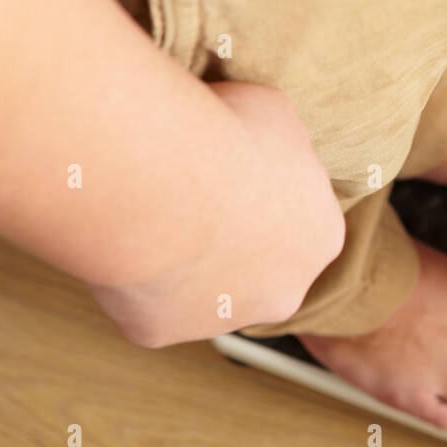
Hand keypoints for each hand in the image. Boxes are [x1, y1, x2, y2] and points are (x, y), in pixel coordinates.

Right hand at [89, 81, 344, 347]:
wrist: (161, 178)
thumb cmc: (227, 137)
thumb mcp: (277, 114)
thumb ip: (282, 144)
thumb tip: (267, 146)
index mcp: (321, 238)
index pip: (298, 220)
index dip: (262, 191)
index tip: (231, 169)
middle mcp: (283, 292)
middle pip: (258, 267)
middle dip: (230, 239)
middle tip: (191, 195)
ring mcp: (221, 319)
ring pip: (202, 291)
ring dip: (182, 258)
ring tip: (152, 208)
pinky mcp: (161, 331)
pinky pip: (146, 301)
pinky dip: (133, 272)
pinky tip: (125, 234)